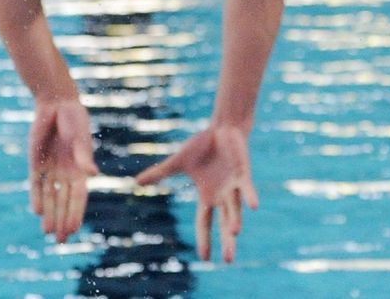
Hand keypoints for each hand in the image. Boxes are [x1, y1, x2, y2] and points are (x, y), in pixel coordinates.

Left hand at [27, 97, 97, 241]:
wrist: (55, 103)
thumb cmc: (74, 118)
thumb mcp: (80, 136)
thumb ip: (84, 155)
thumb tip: (93, 173)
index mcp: (80, 169)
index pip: (78, 196)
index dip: (76, 213)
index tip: (74, 229)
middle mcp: (65, 172)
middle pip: (63, 201)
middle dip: (62, 220)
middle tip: (60, 241)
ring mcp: (50, 169)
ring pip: (49, 197)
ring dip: (49, 214)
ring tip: (47, 233)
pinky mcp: (35, 163)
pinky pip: (36, 184)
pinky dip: (36, 197)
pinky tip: (36, 211)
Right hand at [134, 124, 258, 262]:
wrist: (222, 129)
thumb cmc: (202, 146)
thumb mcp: (178, 162)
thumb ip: (160, 174)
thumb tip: (136, 182)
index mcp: (207, 196)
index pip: (204, 222)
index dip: (205, 239)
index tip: (204, 258)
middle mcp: (222, 196)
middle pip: (224, 223)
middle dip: (226, 241)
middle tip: (227, 261)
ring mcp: (233, 186)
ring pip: (235, 208)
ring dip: (235, 220)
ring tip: (234, 233)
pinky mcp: (243, 174)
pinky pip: (247, 188)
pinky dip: (249, 197)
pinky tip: (254, 207)